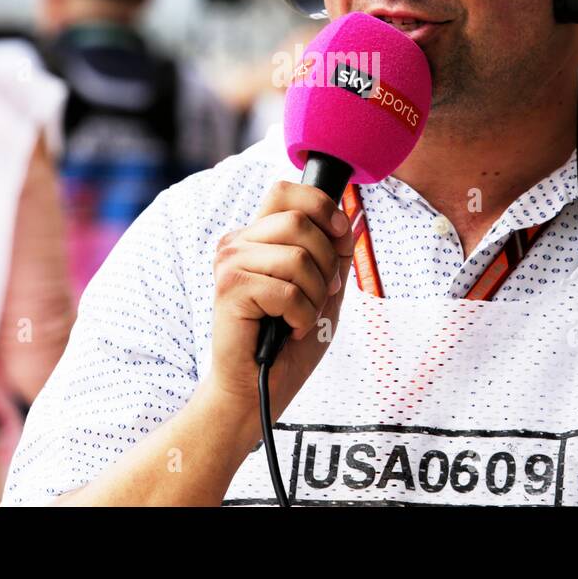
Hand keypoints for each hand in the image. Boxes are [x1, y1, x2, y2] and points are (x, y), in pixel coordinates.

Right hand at [207, 179, 354, 420]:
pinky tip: (289, 330)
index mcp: (257, 236)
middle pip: (299, 221)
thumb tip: (347, 220)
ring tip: (301, 318)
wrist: (259, 388)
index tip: (339, 235)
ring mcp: (230, 262)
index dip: (321, 206)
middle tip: (319, 295)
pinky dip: (302, 317)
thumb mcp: (322, 289)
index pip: (287, 190)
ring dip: (314, 296)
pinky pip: (289, 291)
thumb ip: (332, 254)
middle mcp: (238, 241)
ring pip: (298, 257)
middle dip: (326, 263)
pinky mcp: (230, 288)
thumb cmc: (288, 341)